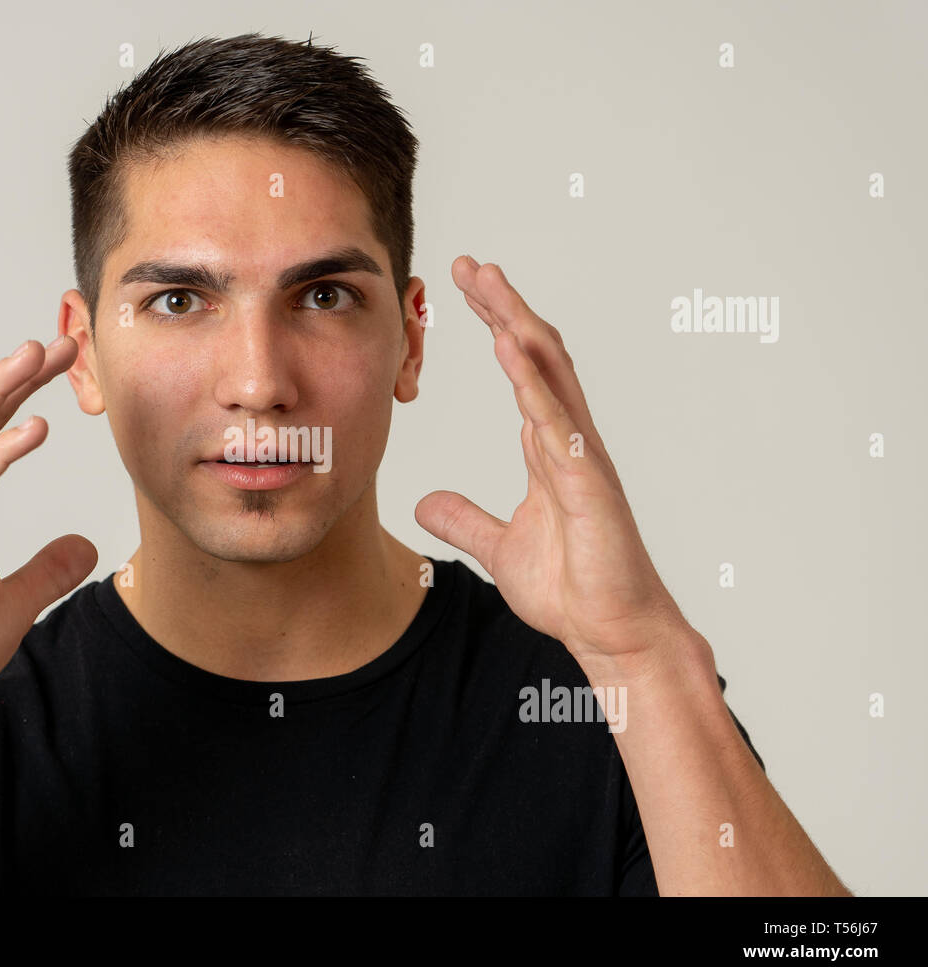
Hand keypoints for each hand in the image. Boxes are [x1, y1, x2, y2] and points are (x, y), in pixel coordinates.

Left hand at [415, 256, 688, 673]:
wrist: (611, 633)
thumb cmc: (572, 589)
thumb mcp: (498, 547)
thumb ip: (465, 518)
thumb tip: (423, 501)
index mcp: (551, 448)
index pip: (523, 369)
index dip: (496, 326)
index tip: (465, 289)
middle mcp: (569, 441)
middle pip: (538, 355)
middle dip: (504, 306)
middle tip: (469, 264)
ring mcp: (582, 459)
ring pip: (551, 374)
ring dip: (518, 323)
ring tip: (488, 282)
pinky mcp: (588, 485)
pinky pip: (556, 422)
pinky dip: (532, 381)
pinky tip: (509, 346)